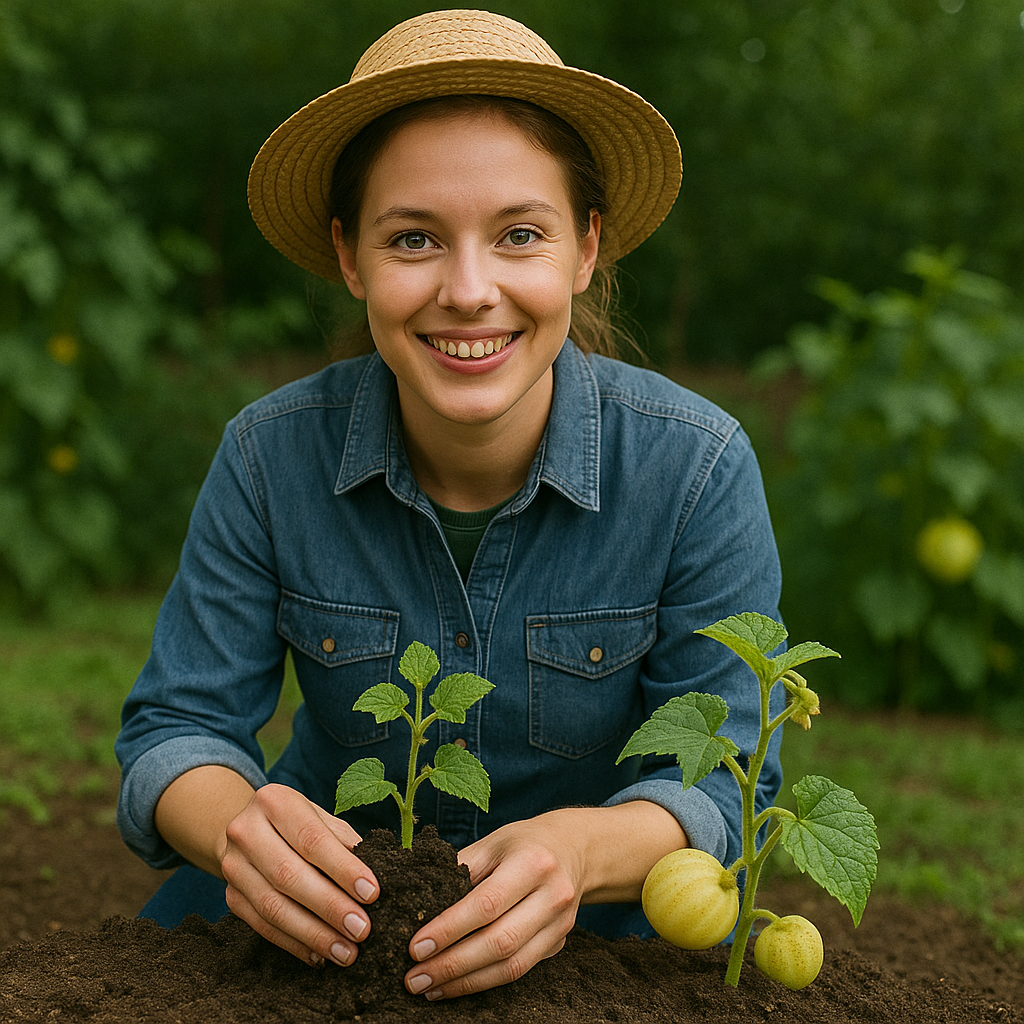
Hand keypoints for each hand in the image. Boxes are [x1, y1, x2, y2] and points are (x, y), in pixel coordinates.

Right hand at [219, 783, 379, 967]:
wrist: (248, 829)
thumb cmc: (299, 824)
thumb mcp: (321, 818)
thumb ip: (344, 843)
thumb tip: (375, 877)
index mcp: (274, 801)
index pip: (312, 839)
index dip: (342, 868)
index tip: (371, 893)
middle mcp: (246, 831)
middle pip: (289, 875)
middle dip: (329, 906)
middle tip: (361, 929)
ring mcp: (234, 866)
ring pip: (273, 907)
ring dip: (313, 934)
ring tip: (346, 951)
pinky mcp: (231, 898)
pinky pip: (263, 927)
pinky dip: (294, 944)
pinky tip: (319, 956)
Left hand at [402, 811, 586, 999]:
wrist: (575, 848)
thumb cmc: (523, 844)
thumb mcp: (492, 843)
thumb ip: (460, 869)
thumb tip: (419, 904)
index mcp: (532, 863)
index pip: (486, 904)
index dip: (449, 929)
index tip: (415, 948)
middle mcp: (553, 895)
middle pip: (500, 942)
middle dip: (452, 965)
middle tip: (415, 979)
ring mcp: (560, 924)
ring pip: (512, 966)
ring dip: (466, 982)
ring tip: (430, 988)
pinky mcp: (558, 944)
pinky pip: (520, 970)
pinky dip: (485, 981)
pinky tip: (457, 983)